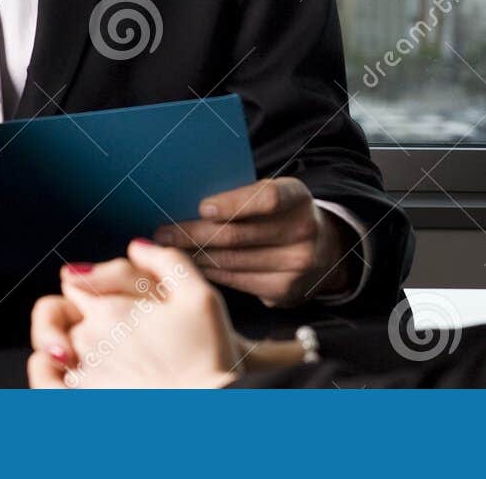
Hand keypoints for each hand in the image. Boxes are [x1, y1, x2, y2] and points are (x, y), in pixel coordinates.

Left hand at [26, 239, 241, 388]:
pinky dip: (46, 372)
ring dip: (66, 343)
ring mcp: (81, 375)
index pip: (75, 281)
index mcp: (111, 309)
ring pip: (54, 347)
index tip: (107, 294)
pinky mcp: (81, 404)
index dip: (90, 283)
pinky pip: (45, 382)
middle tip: (105, 325)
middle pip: (60, 312)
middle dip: (76, 312)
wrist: (207, 413)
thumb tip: (136, 246)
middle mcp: (87, 339)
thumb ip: (168, 262)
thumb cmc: (208, 359)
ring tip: (93, 352)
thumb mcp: (201, 298)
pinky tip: (65, 371)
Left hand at [152, 176, 354, 305]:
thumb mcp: (273, 194)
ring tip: (166, 252)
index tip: (201, 208)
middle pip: (238, 235)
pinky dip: (209, 274)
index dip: (232, 204)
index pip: (266, 198)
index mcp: (298, 197)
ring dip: (194, 257)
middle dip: (193, 234)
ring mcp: (296, 265)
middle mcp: (303, 231)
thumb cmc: (282, 214)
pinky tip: (190, 268)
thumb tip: (188, 201)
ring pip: (231, 261)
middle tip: (162, 234)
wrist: (323, 250)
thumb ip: (243, 195)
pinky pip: (236, 281)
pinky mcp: (285, 291)